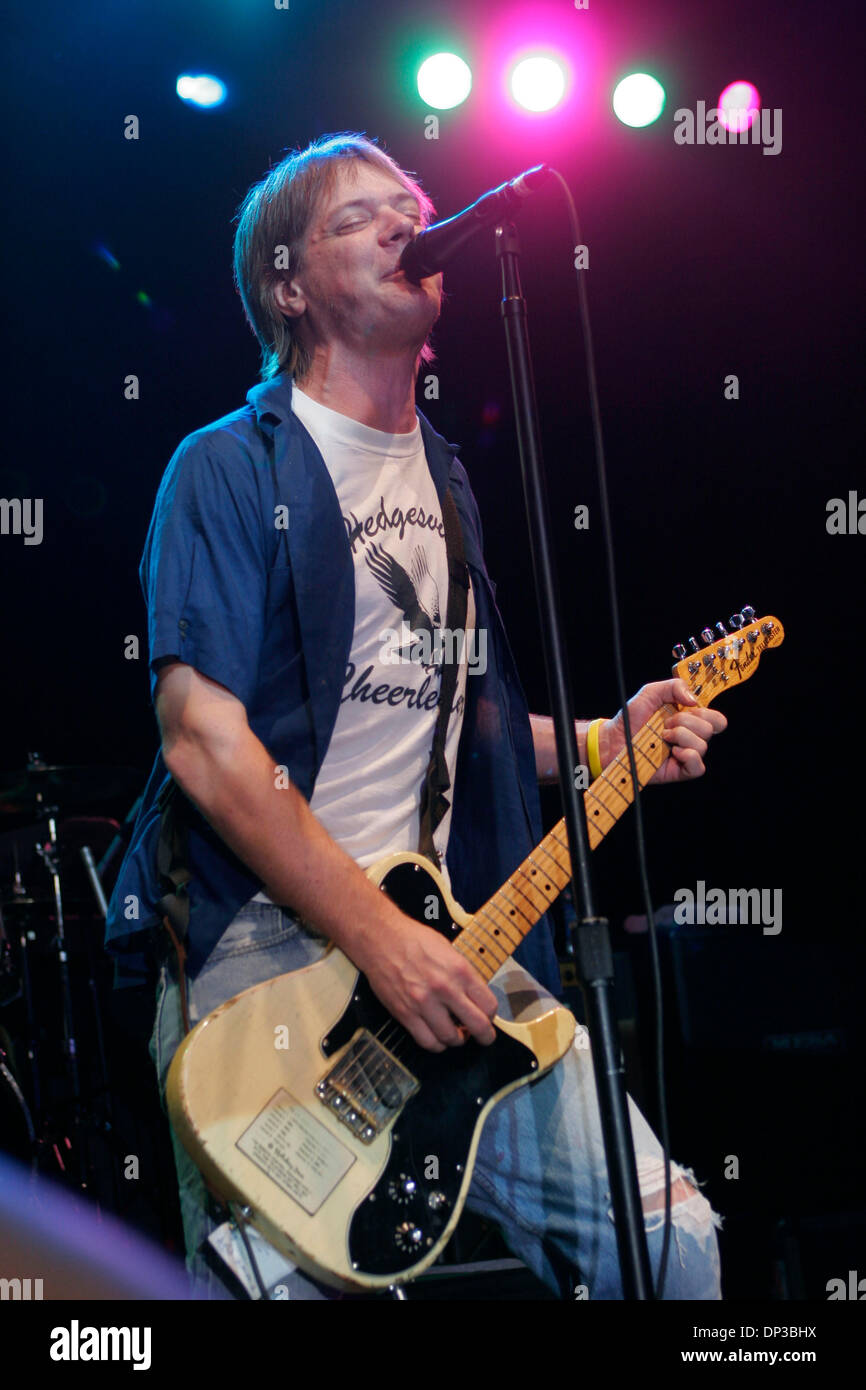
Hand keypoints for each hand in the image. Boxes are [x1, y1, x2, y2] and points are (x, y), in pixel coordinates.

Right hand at [357, 912, 498, 1053]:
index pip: (489, 1005)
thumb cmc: (414, 940)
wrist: (381, 938)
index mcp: (460, 971)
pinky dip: (437, 1044)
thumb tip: (474, 996)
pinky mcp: (406, 1014)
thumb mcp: (449, 949)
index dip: (492, 1015)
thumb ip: (463, 974)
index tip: (488, 1016)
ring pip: (452, 1038)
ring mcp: (424, 1004)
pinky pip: (427, 1041)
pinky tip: (438, 1036)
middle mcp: (445, 989)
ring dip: (458, 1040)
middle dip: (485, 1036)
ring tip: (456, 1034)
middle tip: (484, 1037)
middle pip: (477, 1026)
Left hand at [601, 678, 727, 785]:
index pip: (716, 718)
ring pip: (703, 745)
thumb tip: (694, 700)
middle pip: (710, 729)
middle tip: (666, 723)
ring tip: (662, 736)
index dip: (706, 712)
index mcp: (689, 719)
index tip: (687, 708)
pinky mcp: (680, 770)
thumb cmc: (631, 718)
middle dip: (686, 722)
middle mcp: (690, 737)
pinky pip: (698, 767)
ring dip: (680, 736)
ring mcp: (686, 754)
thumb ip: (674, 686)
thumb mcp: (651, 692)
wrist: (614, 739)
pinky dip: (688, 756)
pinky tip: (672, 751)